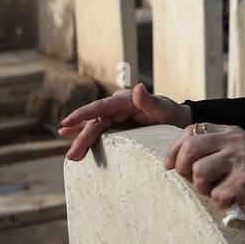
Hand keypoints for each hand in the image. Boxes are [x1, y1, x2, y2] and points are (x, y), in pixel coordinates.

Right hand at [58, 82, 190, 160]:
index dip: (83, 114)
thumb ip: (150, 101)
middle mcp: (116, 107)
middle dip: (82, 138)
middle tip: (72, 156)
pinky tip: (69, 137)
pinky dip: (84, 135)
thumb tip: (138, 87)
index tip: (67, 121)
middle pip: (95, 123)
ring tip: (71, 156)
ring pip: (94, 129)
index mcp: (124, 100)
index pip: (101, 107)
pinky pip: (98, 132)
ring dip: (81, 141)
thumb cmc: (172, 114)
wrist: (177, 121)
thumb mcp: (164, 109)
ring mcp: (114, 118)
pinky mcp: (115, 128)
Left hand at [163, 122, 244, 220]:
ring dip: (203, 189)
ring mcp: (242, 159)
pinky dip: (223, 204)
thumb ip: (212, 149)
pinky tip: (236, 201)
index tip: (170, 167)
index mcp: (231, 131)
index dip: (175, 150)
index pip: (191, 131)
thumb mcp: (237, 154)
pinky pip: (216, 195)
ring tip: (219, 192)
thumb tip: (173, 161)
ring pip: (199, 173)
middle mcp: (236, 141)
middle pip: (190, 149)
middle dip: (182, 169)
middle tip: (194, 182)